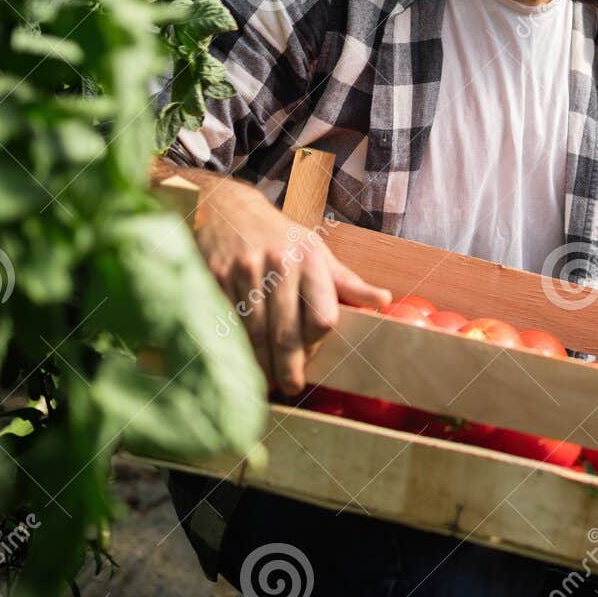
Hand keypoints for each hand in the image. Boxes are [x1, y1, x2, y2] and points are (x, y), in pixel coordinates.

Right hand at [192, 178, 389, 394]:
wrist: (226, 208)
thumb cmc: (280, 238)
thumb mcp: (317, 252)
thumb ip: (347, 282)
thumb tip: (384, 301)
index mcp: (310, 260)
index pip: (322, 316)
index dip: (317, 344)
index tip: (311, 360)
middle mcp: (278, 265)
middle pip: (286, 332)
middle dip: (289, 367)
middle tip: (291, 388)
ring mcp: (244, 272)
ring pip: (254, 333)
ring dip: (259, 364)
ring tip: (265, 383)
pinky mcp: (213, 278)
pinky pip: (225, 323)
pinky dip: (233, 347)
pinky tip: (238, 360)